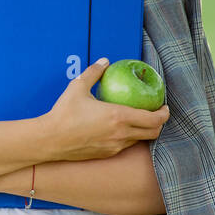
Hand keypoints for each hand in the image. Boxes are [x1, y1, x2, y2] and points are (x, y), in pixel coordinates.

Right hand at [44, 59, 169, 160]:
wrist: (50, 140)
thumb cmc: (63, 113)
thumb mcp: (77, 87)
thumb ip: (94, 73)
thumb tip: (105, 61)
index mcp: (119, 116)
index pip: (154, 119)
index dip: (164, 113)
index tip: (164, 107)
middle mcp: (121, 134)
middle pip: (153, 132)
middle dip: (159, 123)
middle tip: (156, 114)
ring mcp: (114, 146)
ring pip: (139, 140)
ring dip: (143, 131)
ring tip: (138, 120)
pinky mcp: (106, 154)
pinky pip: (124, 146)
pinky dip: (129, 138)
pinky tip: (120, 130)